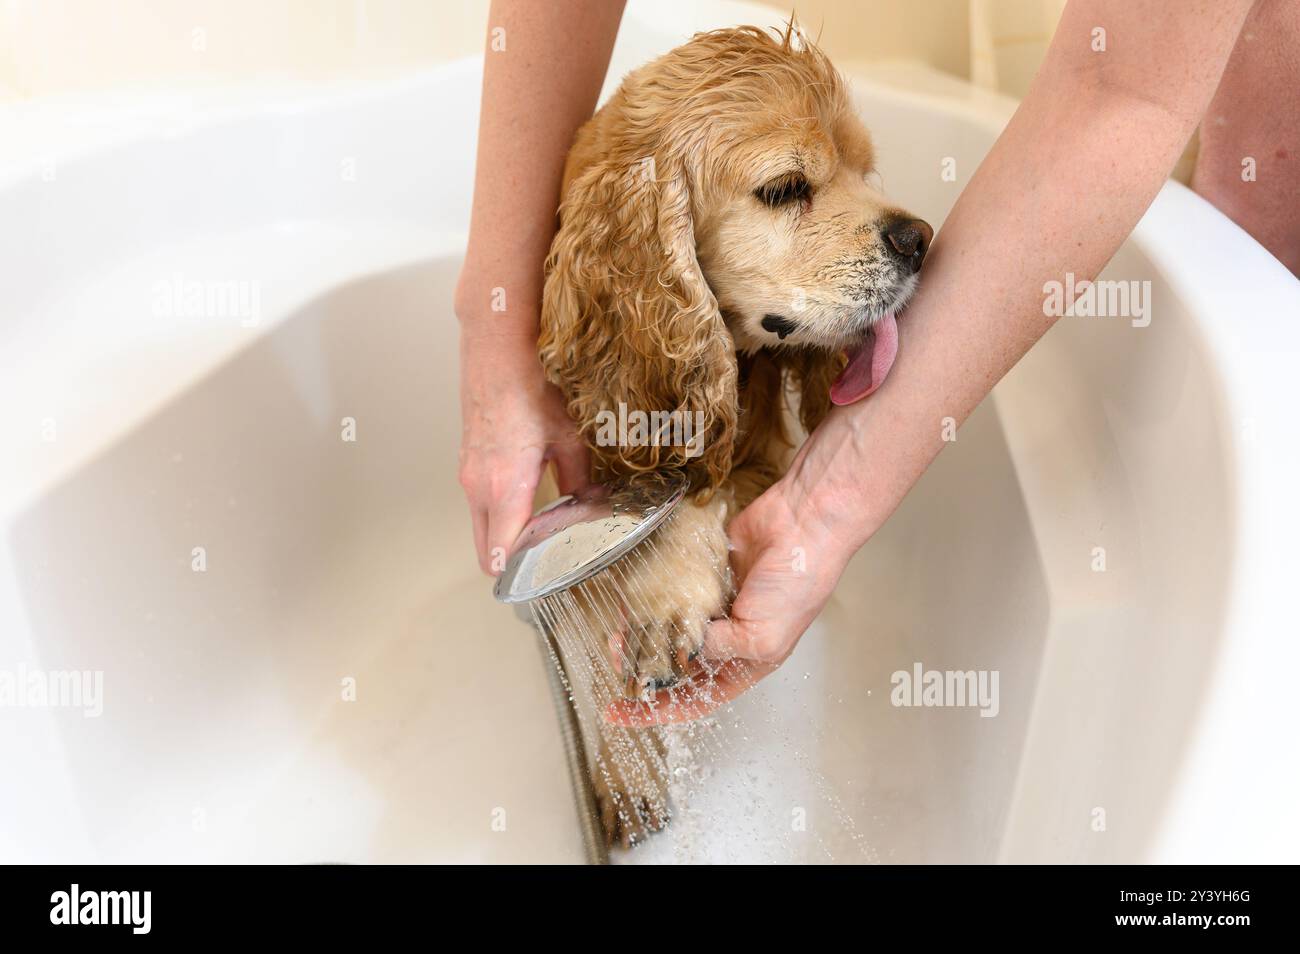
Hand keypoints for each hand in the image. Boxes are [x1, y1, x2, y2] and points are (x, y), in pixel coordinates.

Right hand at [458, 318, 589, 573]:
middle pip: (485, 551)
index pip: (499, 556)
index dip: (521, 572)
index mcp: (505, 490)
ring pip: (481, 528)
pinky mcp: (467, 464)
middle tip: (545, 557)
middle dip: (512, 561)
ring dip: (505, 534)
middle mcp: (479, 489)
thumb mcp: (569, 438)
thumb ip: (580, 479)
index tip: (545, 573)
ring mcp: (468, 477)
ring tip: (542, 526)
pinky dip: (498, 512)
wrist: (496, 354)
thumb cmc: (530, 390)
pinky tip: (527, 494)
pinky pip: (478, 504)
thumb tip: (593, 502)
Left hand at [605, 475, 852, 726]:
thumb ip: (715, 650)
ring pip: (668, 626)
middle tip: (616, 657)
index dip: (657, 710)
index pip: (695, 699)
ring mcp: (715, 603)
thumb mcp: (760, 636)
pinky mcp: (704, 572)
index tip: (620, 712)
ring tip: (619, 628)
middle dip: (644, 665)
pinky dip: (651, 596)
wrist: (803, 522)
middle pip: (676, 663)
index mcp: (746, 661)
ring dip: (643, 630)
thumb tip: (678, 651)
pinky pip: (669, 590)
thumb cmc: (797, 584)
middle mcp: (728, 637)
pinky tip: (634, 597)